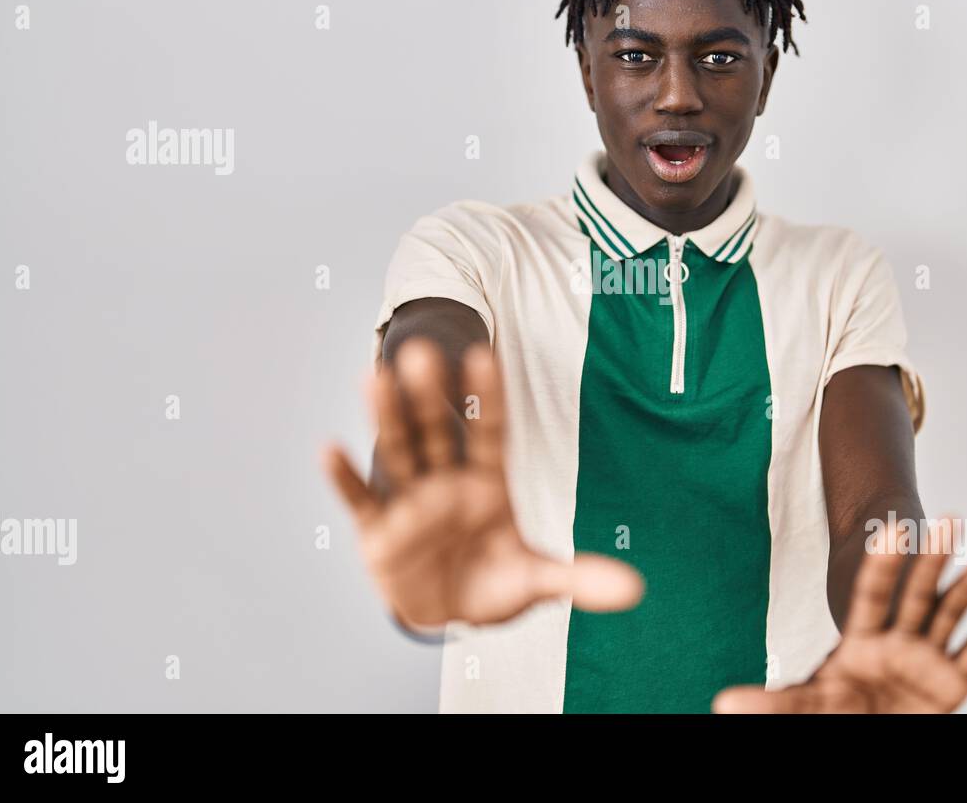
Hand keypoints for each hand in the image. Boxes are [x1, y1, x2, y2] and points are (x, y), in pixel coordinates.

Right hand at [323, 338, 643, 631]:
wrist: (449, 614)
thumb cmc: (493, 583)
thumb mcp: (537, 581)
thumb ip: (579, 579)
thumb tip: (635, 590)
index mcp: (487, 483)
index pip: (489, 431)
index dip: (486, 397)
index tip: (485, 355)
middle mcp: (446, 483)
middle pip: (438, 432)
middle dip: (428, 397)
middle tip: (421, 352)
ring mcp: (411, 504)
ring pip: (399, 453)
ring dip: (386, 418)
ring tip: (373, 377)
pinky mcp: (380, 533)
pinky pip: (362, 501)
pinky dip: (346, 479)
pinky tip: (330, 448)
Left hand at [713, 519, 966, 712]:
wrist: (865, 723)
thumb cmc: (835, 709)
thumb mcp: (806, 706)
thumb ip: (773, 705)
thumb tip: (723, 705)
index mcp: (860, 638)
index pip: (872, 594)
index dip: (883, 563)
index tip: (893, 528)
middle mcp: (897, 638)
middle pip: (916, 592)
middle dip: (933, 558)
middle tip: (951, 519)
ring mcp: (926, 656)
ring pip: (951, 613)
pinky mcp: (952, 680)